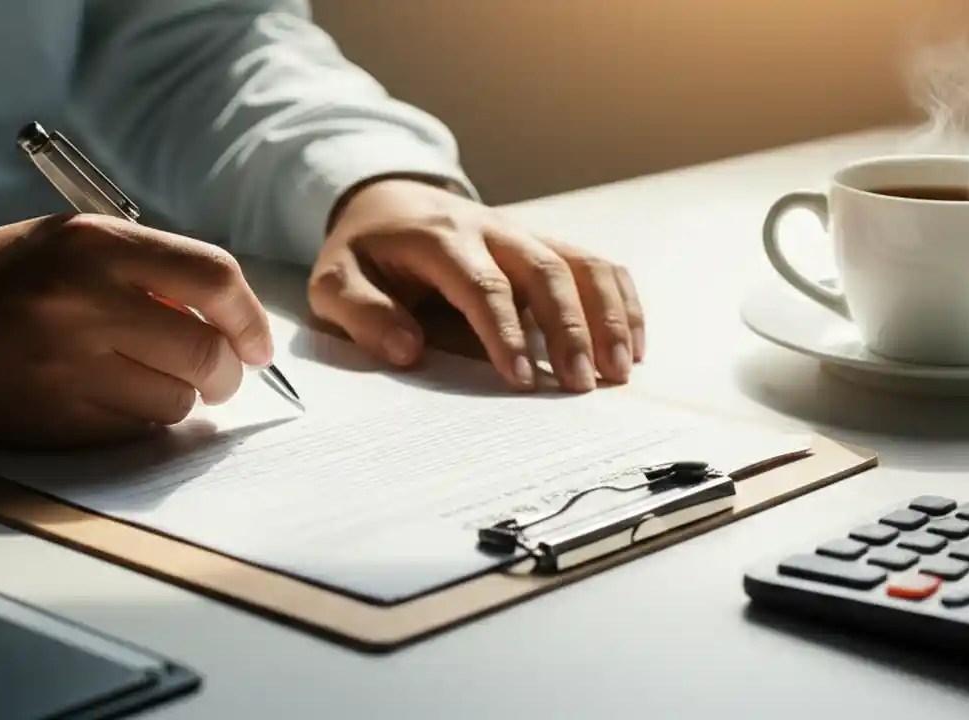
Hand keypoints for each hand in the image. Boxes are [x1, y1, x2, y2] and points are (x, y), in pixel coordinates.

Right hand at [0, 214, 272, 446]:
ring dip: (181, 398)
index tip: (258, 343)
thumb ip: (145, 272)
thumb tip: (224, 322)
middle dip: (229, 374)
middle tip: (222, 377)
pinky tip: (108, 399)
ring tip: (151, 381)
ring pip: (177, 401)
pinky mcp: (54, 419)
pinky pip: (134, 430)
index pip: (214, 277)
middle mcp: (89, 300)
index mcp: (97, 243)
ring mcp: (71, 365)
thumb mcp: (67, 244)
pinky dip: (138, 420)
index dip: (251, 317)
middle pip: (208, 352)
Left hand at [307, 179, 643, 391]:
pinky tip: (633, 344)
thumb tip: (408, 351)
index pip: (482, 285)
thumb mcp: (334, 281)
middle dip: (570, 328)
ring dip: (608, 315)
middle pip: (545, 271)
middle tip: (582, 384)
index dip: (505, 333)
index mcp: (439, 239)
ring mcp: (523, 235)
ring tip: (620, 370)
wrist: (385, 200)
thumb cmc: (364, 252)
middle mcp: (491, 230)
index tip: (522, 379)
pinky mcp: (542, 245)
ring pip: (581, 264)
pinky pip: (594, 264)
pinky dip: (621, 300)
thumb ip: (362, 314)